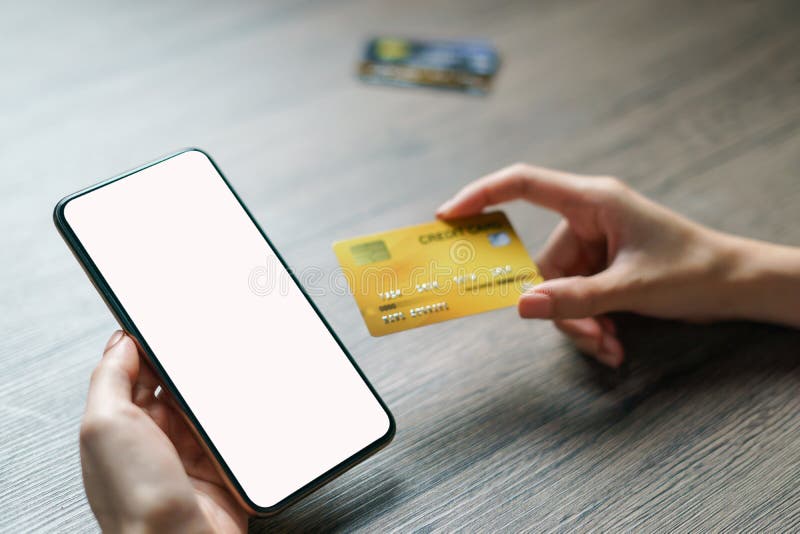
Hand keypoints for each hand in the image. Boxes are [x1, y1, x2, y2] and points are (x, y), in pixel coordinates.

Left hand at [80, 331, 247, 532]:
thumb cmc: (137, 498)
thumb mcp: (105, 424)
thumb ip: (110, 377)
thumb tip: (122, 341)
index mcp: (118, 426)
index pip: (134, 372)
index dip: (150, 347)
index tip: (168, 324)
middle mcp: (152, 438)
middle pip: (174, 385)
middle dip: (189, 367)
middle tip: (205, 346)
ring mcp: (188, 452)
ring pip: (206, 404)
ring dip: (216, 392)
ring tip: (229, 375)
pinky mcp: (220, 464)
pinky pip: (232, 428)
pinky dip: (238, 417)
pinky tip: (243, 407)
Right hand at [437, 163, 799, 366]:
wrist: (736, 285)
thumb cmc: (693, 269)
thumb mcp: (631, 286)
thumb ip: (575, 296)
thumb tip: (521, 305)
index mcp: (592, 201)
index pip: (523, 184)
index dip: (480, 195)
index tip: (448, 217)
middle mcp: (587, 219)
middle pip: (541, 262)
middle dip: (558, 307)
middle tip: (588, 336)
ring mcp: (593, 246)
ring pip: (557, 289)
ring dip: (578, 323)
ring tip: (610, 345)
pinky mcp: (601, 268)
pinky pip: (574, 298)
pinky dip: (588, 324)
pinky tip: (614, 344)